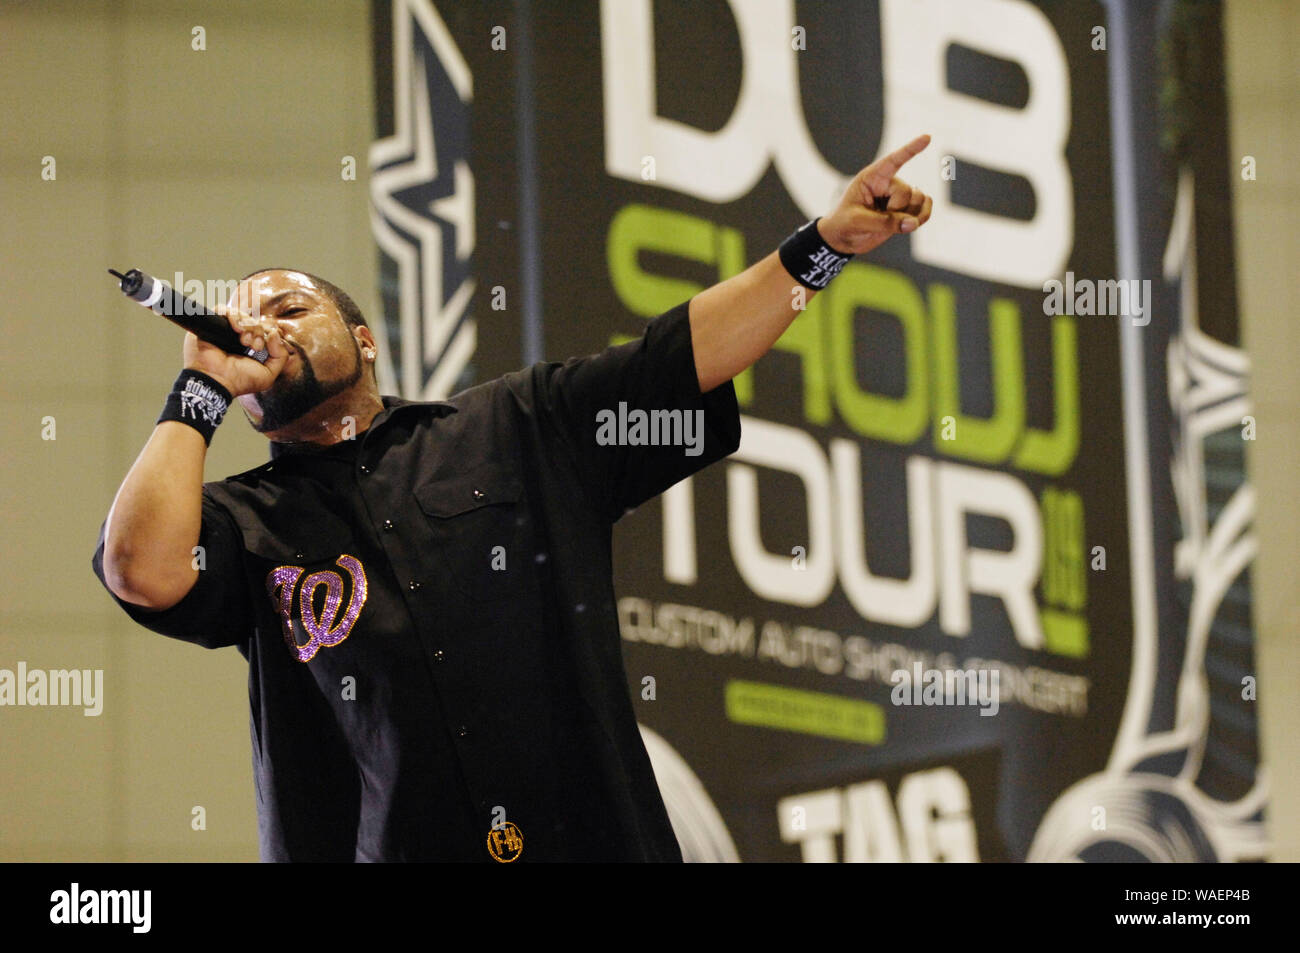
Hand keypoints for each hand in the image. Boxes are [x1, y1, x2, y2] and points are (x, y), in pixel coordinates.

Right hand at [182, 305, 288, 396]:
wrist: (216, 380)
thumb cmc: (239, 380)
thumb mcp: (268, 374)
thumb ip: (280, 356)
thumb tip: (275, 334)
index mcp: (252, 346)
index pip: (264, 329)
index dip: (266, 334)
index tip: (260, 347)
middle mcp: (239, 337)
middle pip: (254, 321)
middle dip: (257, 331)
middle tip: (252, 345)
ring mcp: (225, 330)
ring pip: (241, 314)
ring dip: (247, 324)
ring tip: (243, 339)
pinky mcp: (212, 324)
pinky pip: (223, 309)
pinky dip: (233, 315)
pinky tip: (235, 328)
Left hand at [818, 134, 933, 256]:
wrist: (844, 239)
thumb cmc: (844, 224)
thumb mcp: (857, 222)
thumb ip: (884, 222)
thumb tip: (912, 223)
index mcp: (872, 178)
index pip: (893, 161)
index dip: (910, 149)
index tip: (927, 137)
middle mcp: (888, 183)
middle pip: (907, 191)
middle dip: (896, 210)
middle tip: (875, 219)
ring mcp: (899, 196)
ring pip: (919, 199)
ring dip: (908, 216)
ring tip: (888, 224)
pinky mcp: (907, 209)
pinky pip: (926, 208)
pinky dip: (923, 217)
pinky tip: (910, 224)